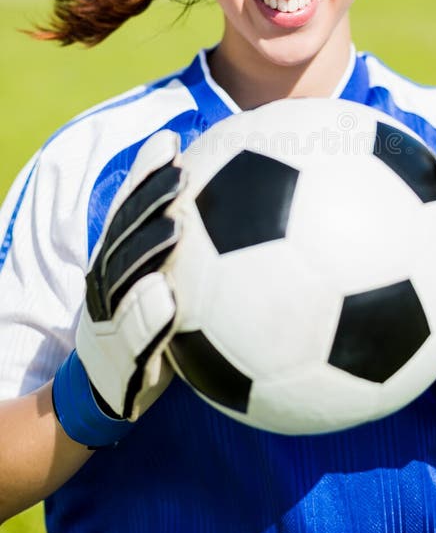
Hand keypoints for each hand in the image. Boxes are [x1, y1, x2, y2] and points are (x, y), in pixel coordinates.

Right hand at [53, 130, 182, 445]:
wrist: (110, 387)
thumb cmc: (151, 326)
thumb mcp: (166, 285)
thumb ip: (188, 248)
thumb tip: (230, 200)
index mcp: (118, 258)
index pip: (129, 208)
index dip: (147, 174)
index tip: (172, 145)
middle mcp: (109, 280)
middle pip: (124, 232)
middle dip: (149, 200)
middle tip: (181, 175)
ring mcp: (110, 316)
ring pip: (123, 277)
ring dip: (147, 249)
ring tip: (176, 227)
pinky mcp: (120, 356)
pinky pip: (134, 337)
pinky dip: (148, 318)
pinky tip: (169, 301)